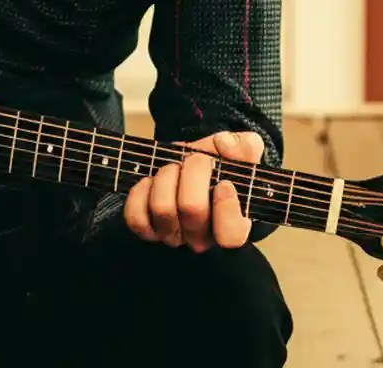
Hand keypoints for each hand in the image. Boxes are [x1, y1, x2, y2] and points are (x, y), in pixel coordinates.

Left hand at [123, 130, 264, 251]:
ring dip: (166, 177)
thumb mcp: (239, 152)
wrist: (191, 167)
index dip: (226, 208)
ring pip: (162, 209)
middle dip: (193, 173)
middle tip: (196, 159)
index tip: (224, 182)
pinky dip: (141, 193)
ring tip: (174, 167)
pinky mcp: (148, 229)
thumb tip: (225, 145)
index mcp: (232, 226)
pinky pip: (137, 218)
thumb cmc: (218, 167)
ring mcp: (173, 235)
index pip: (230, 236)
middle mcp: (201, 237)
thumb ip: (245, 147)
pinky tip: (151, 181)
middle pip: (192, 209)